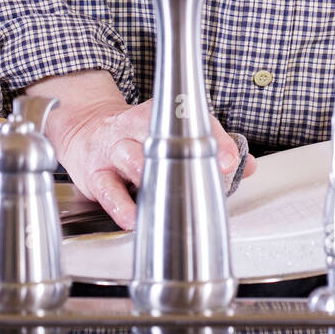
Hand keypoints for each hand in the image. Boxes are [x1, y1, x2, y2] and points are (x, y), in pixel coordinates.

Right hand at [26, 69, 255, 229]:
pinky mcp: (96, 175)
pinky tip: (137, 218)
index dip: (214, 139)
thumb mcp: (169, 134)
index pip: (191, 119)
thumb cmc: (135, 136)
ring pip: (131, 158)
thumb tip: (248, 165)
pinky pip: (109, 191)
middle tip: (208, 176)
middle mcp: (135, 127)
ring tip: (170, 196)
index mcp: (159, 115)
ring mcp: (113, 150)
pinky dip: (123, 207)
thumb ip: (211, 149)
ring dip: (152, 177)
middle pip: (162, 136)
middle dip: (187, 157)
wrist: (86, 132)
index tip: (230, 160)